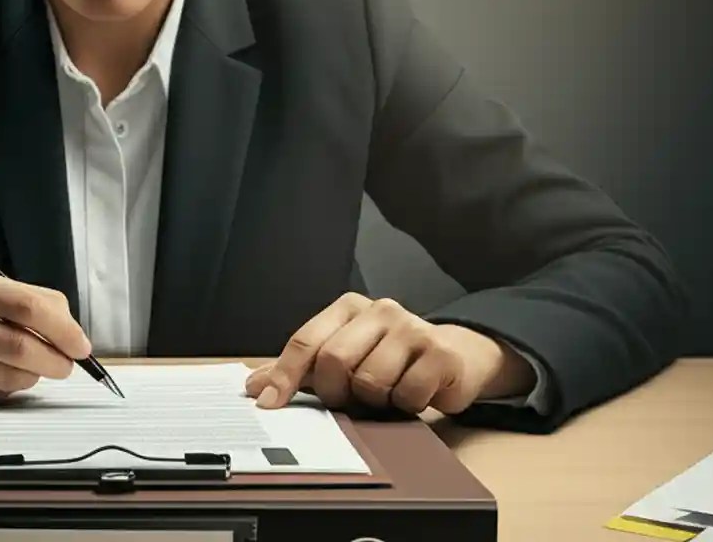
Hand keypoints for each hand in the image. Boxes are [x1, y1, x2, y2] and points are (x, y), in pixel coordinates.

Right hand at [0, 266, 90, 402]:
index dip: (64, 329)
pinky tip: (4, 376)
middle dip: (56, 361)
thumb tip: (67, 323)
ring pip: (8, 376)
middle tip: (66, 365)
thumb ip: (19, 296)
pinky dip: (8, 387)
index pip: (28, 306)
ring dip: (33, 377)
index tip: (81, 344)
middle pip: (21, 347)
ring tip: (35, 368)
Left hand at [244, 293, 533, 414]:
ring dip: (375, 401)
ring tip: (389, 392)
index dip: (284, 375)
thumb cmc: (391, 357)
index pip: (306, 341)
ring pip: (370, 381)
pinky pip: (407, 395)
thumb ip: (299, 369)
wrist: (458, 355)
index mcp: (348, 308)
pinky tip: (416, 393)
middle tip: (349, 400)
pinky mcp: (441, 352)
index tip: (268, 403)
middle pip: (334, 361)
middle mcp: (380, 310)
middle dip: (335, 392)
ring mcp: (413, 328)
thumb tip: (255, 386)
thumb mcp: (344, 355)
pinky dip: (407, 405)